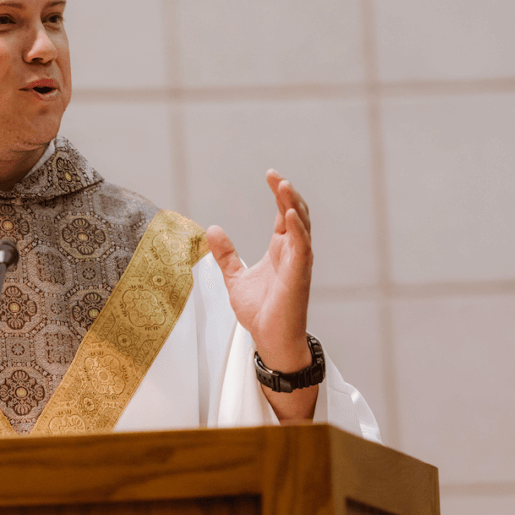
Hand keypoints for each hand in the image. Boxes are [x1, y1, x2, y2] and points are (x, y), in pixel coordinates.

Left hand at [206, 170, 316, 418]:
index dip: (279, 194)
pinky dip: (298, 229)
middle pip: (295, 214)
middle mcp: (293, 252)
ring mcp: (298, 262)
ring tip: (284, 185)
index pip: (283, 214)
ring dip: (294, 204)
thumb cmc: (260, 311)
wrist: (269, 339)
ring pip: (302, 226)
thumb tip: (212, 230)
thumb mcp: (235, 277)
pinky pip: (302, 247)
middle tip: (274, 175)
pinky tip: (290, 214)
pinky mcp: (299, 275)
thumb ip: (226, 254)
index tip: (270, 175)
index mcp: (280, 250)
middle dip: (287, 193)